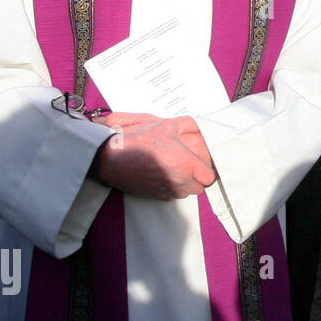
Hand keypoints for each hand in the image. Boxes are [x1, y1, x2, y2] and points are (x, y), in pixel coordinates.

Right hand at [92, 114, 216, 199]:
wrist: (111, 158)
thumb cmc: (140, 141)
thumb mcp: (166, 125)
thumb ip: (187, 125)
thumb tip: (199, 127)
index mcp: (186, 164)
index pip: (209, 177)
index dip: (206, 170)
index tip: (200, 163)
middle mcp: (179, 181)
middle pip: (199, 187)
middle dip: (197, 178)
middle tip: (189, 166)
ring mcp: (166, 190)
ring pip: (186, 193)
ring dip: (185, 184)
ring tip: (176, 170)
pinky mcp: (155, 196)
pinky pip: (171, 196)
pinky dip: (171, 188)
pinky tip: (163, 175)